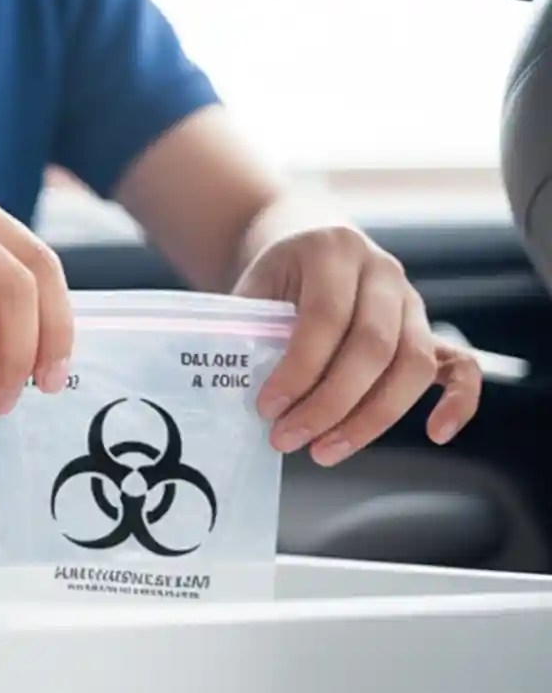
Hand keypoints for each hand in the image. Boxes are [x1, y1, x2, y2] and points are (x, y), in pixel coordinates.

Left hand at [233, 222, 481, 465]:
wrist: (306, 240)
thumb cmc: (276, 275)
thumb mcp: (252, 287)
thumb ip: (247, 331)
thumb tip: (232, 393)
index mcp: (332, 251)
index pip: (326, 317)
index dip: (298, 369)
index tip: (267, 408)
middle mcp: (381, 271)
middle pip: (373, 347)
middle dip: (329, 404)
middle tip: (287, 439)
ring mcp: (411, 299)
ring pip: (412, 364)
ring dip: (372, 418)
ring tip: (325, 451)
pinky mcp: (427, 328)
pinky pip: (460, 364)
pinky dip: (458, 401)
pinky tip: (436, 434)